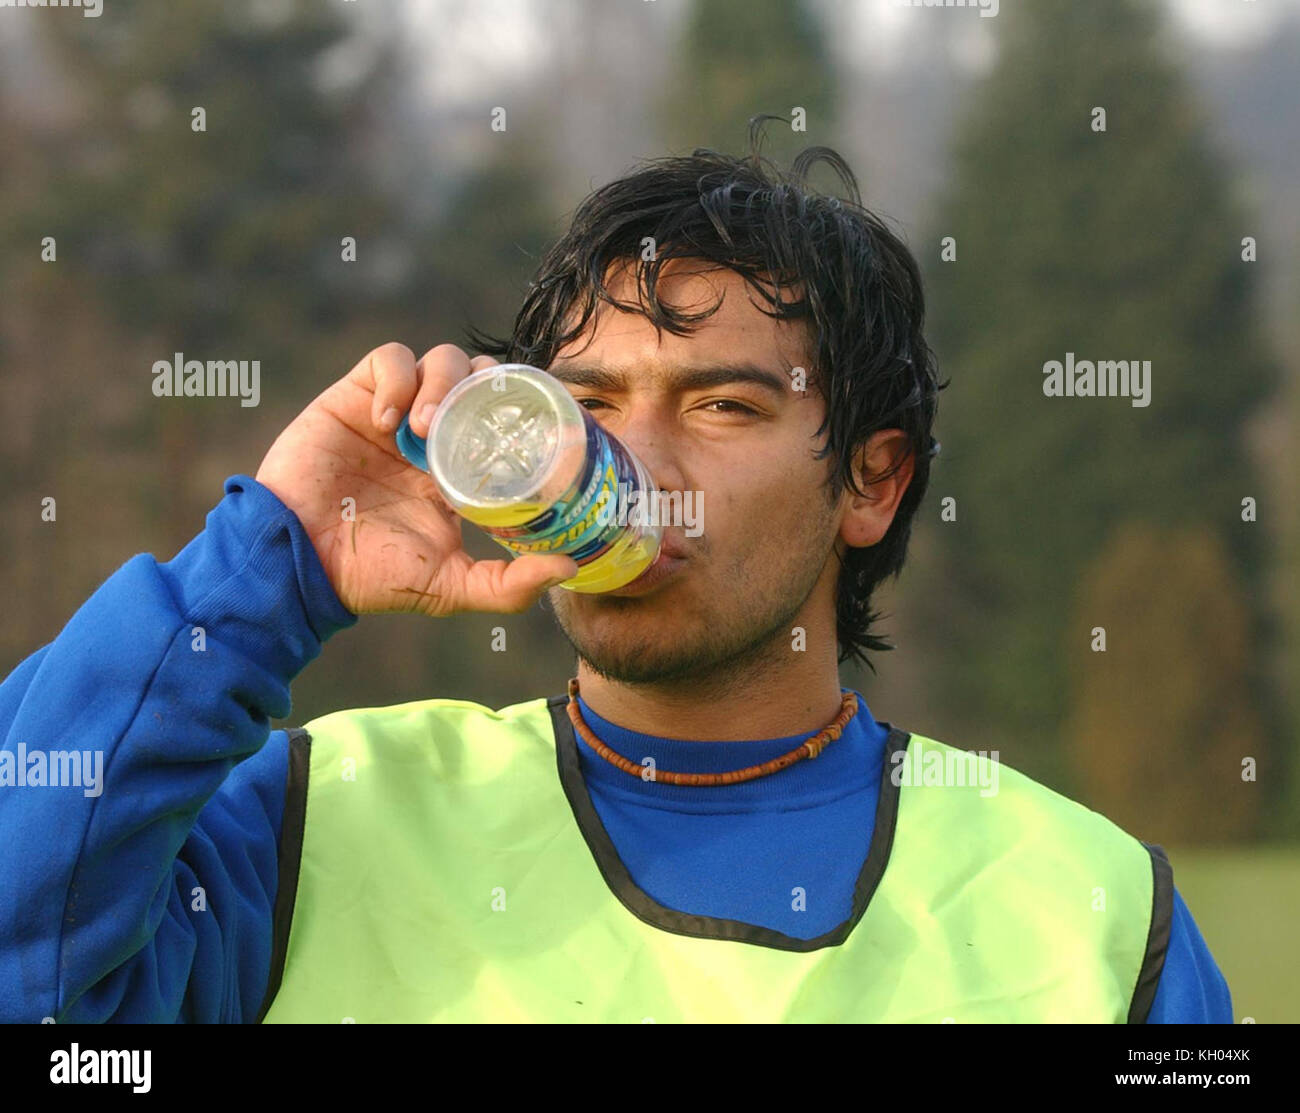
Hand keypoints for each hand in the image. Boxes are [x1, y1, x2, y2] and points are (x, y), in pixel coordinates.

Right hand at [254, 342, 577, 615]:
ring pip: (440, 359)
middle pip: (479, 378)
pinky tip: (388, 421)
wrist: (299, 562)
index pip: (504, 417)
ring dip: (443, 383)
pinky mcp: (355, 397)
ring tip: (424, 427)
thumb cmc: (372, 577)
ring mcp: (395, 412)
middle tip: (473, 423)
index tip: (533, 424)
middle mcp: (433, 435)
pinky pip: (388, 358)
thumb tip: (569, 571)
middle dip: (485, 388)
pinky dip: (397, 379)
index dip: (522, 409)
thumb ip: (507, 586)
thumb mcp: (450, 587)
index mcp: (461, 469)